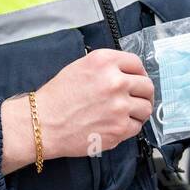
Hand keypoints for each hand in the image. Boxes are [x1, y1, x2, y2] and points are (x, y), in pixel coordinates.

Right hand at [0, 49, 152, 173]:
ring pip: (146, 108)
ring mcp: (120, 106)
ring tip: (127, 113)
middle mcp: (115, 81)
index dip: (138, 73)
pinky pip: (137, 127)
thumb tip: (127, 73)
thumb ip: (106, 67)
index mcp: (104, 62)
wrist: (43, 123)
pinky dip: (130, 127)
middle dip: (143, 93)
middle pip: (147, 86)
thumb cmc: (57, 97)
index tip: (137, 79)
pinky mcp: (120, 128)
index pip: (137, 63)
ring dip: (139, 111)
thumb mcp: (80, 67)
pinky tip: (116, 125)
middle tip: (136, 98)